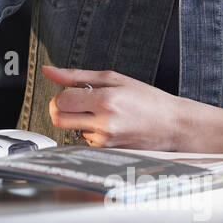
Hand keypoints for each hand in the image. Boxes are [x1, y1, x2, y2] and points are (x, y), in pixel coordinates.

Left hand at [42, 65, 189, 150]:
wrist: (174, 126)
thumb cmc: (148, 100)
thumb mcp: (114, 79)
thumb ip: (77, 75)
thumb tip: (48, 70)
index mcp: (105, 101)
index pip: (60, 101)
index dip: (60, 95)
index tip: (71, 92)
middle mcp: (103, 123)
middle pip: (58, 119)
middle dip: (59, 109)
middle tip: (75, 102)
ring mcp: (105, 141)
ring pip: (70, 130)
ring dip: (77, 120)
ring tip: (102, 113)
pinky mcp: (107, 152)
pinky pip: (85, 140)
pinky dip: (89, 131)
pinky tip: (108, 125)